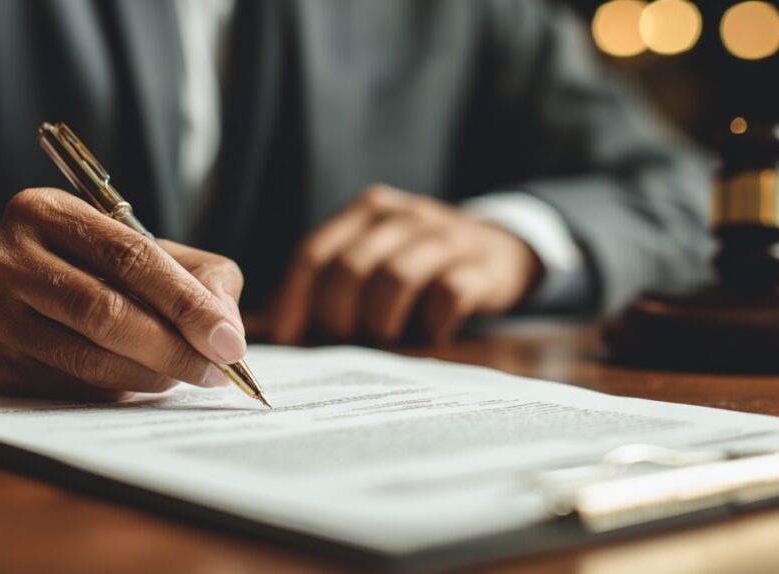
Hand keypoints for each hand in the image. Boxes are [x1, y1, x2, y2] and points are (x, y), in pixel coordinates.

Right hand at [0, 188, 246, 400]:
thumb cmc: (89, 263)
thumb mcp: (142, 245)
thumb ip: (200, 275)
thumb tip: (227, 330)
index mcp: (47, 212)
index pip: (129, 257)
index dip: (185, 303)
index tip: (229, 341)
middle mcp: (8, 260)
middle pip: (104, 313)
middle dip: (174, 348)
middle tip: (217, 370)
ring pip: (89, 360)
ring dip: (152, 375)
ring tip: (188, 374)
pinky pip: (75, 389)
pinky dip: (122, 389)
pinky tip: (143, 379)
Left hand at [269, 184, 541, 344]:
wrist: (503, 248)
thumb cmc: (420, 264)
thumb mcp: (376, 255)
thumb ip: (332, 279)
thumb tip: (275, 325)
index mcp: (369, 211)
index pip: (316, 253)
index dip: (295, 298)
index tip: (287, 336)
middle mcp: (405, 216)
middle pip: (351, 268)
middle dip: (337, 315)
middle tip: (342, 342)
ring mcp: (447, 238)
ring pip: (395, 279)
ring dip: (381, 321)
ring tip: (385, 338)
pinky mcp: (482, 266)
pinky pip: (447, 295)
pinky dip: (432, 322)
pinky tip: (431, 332)